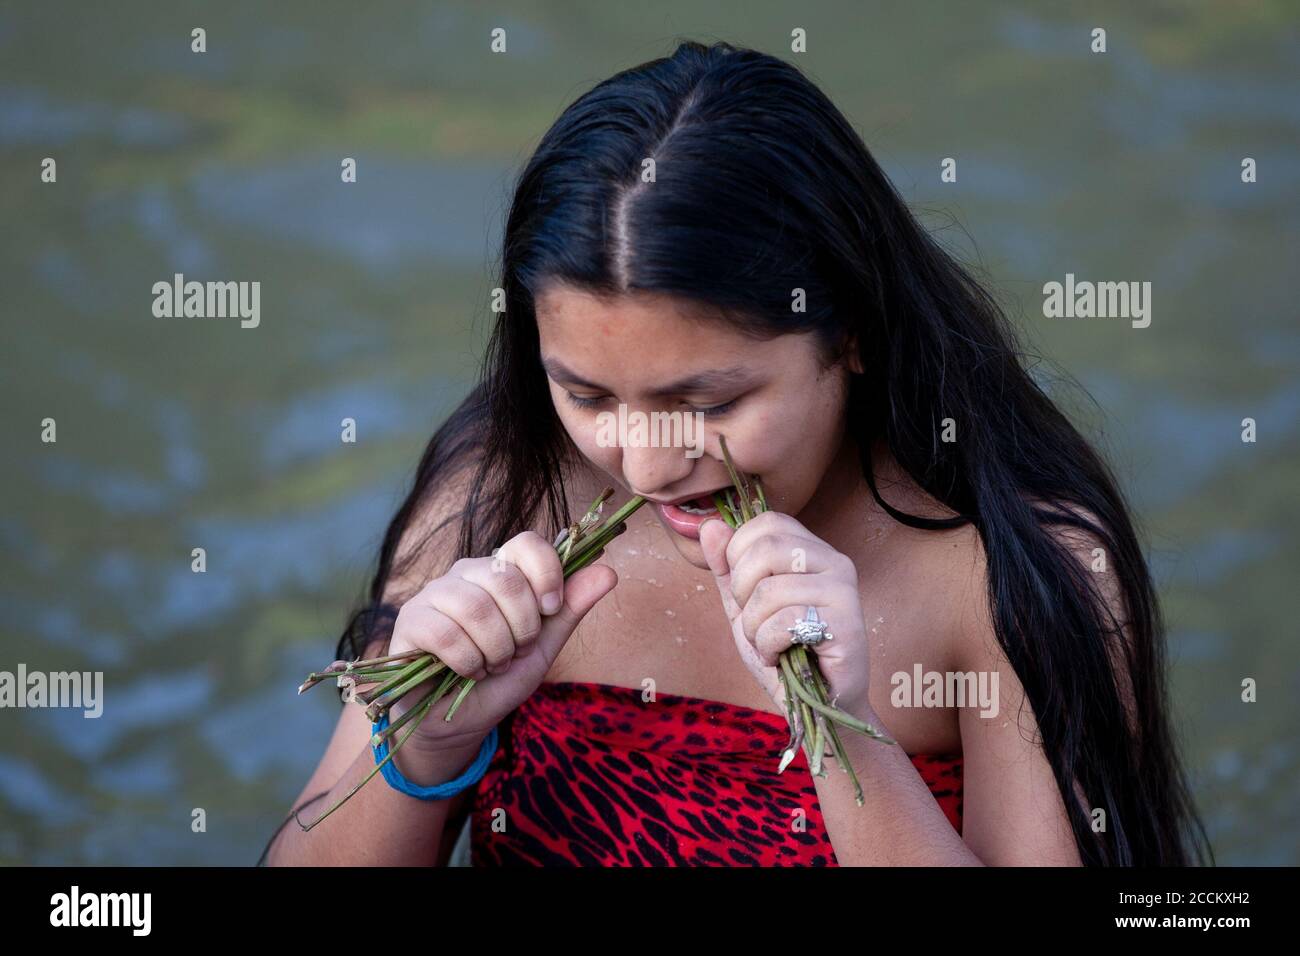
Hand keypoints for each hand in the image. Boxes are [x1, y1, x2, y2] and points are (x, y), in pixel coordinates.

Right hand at [384, 530, 616, 753]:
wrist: (459, 722)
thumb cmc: (499, 679)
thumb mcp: (543, 647)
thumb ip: (570, 609)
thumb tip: (608, 571)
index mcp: (500, 571)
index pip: (526, 543)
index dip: (546, 574)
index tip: (551, 609)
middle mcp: (465, 573)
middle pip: (506, 579)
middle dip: (522, 628)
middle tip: (515, 652)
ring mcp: (433, 594)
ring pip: (476, 607)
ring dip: (495, 649)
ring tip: (491, 666)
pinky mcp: (410, 622)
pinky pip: (446, 634)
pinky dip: (468, 662)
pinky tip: (467, 672)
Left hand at [699, 512, 872, 717]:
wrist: (815, 705)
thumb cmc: (783, 653)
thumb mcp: (743, 606)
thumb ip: (727, 568)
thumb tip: (710, 526)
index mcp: (812, 551)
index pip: (769, 522)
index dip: (740, 553)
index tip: (744, 590)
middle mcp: (835, 562)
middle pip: (767, 547)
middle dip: (742, 590)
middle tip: (755, 620)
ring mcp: (844, 592)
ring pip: (770, 589)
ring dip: (755, 628)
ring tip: (770, 644)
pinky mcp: (847, 624)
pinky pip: (785, 621)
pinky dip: (769, 646)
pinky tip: (781, 658)